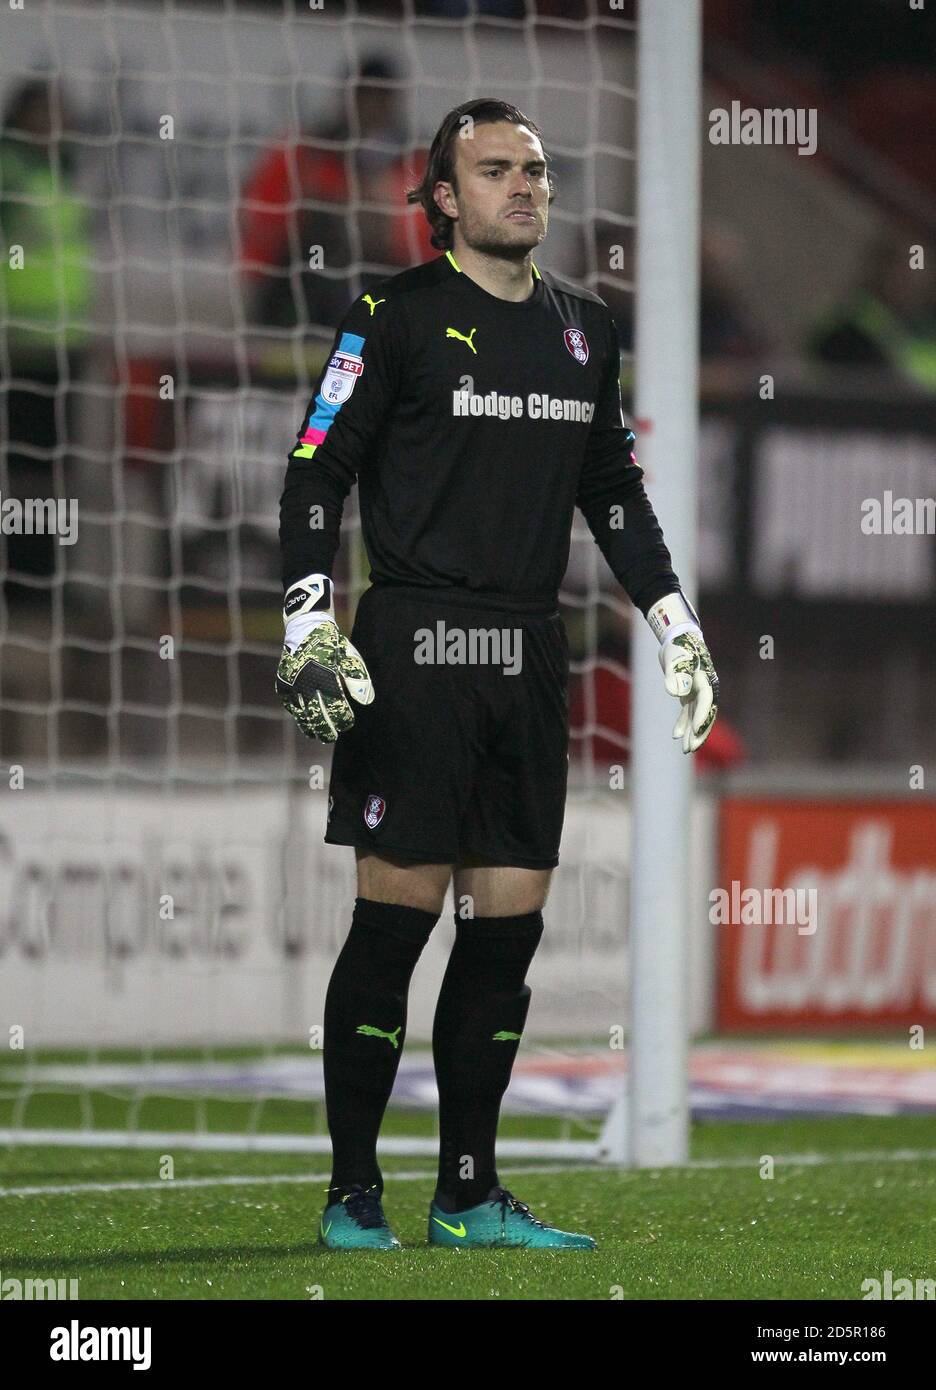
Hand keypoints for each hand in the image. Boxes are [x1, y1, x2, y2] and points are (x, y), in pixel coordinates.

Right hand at [275, 575, 373, 741]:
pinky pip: (291, 704)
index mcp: (327, 677)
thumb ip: (358, 679)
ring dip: (310, 726)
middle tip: (332, 737)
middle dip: (326, 729)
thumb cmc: (332, 643)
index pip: (337, 708)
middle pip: (317, 716)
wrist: (305, 626)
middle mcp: (308, 683)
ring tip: (318, 735)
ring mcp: (293, 684)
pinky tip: (304, 720)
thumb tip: (366, 701)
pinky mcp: (283, 683)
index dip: (344, 719)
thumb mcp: (349, 657)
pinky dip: (298, 714)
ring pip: (301, 714)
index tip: (349, 722)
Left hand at [659, 630, 718, 752]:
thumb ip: (675, 675)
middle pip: (705, 713)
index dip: (701, 716)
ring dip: (692, 733)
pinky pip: (688, 712)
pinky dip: (683, 723)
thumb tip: (676, 692)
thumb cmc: (677, 647)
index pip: (705, 700)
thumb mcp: (674, 659)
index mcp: (704, 678)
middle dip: (699, 732)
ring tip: (686, 750)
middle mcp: (705, 687)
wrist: (678, 638)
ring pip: (698, 716)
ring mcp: (698, 692)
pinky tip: (676, 736)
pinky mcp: (689, 693)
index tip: (695, 730)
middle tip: (691, 748)